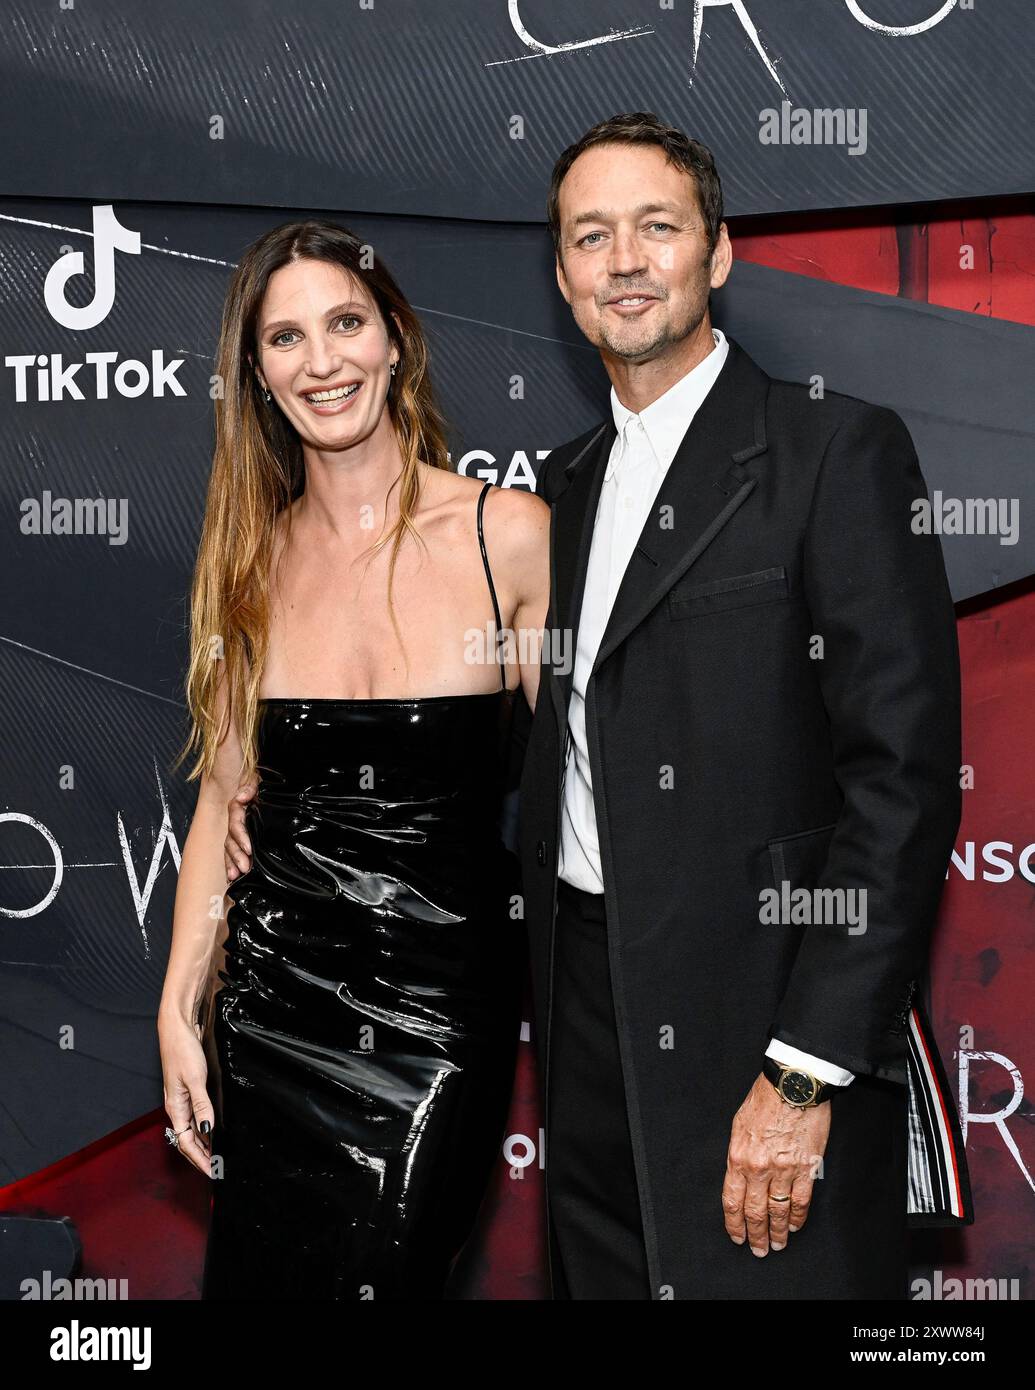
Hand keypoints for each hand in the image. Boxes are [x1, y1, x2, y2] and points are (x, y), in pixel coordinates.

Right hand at [157, 1011, 214, 1176]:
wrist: (178, 1028)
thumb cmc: (182, 1051)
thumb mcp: (194, 1078)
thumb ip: (201, 1104)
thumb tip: (207, 1128)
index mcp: (175, 1107)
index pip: (186, 1142)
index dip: (198, 1158)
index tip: (211, 1170)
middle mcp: (177, 1106)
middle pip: (188, 1140)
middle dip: (200, 1156)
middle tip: (216, 1168)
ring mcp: (182, 1098)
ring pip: (192, 1129)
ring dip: (203, 1144)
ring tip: (215, 1156)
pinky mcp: (189, 1090)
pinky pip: (196, 1116)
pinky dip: (204, 1127)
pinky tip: (213, 1130)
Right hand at [224, 779, 256, 880]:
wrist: (267, 789)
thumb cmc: (262, 788)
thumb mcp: (256, 783)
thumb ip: (249, 789)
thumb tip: (242, 797)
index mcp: (240, 809)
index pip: (236, 824)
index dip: (241, 837)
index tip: (249, 849)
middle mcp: (236, 821)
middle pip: (231, 840)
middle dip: (236, 855)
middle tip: (244, 867)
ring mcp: (238, 831)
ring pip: (230, 848)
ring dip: (232, 862)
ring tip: (235, 875)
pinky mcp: (242, 839)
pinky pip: (233, 853)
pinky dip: (231, 865)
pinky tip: (233, 877)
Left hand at [722, 1072, 831, 1256]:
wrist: (793, 1084)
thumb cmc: (765, 1099)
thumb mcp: (739, 1126)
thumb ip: (739, 1154)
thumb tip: (739, 1176)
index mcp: (738, 1156)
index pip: (732, 1200)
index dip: (734, 1223)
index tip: (737, 1236)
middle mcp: (758, 1168)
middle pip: (755, 1212)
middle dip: (755, 1234)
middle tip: (758, 1249)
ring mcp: (783, 1170)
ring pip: (778, 1211)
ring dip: (777, 1232)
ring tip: (777, 1244)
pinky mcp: (806, 1168)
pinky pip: (801, 1201)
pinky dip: (797, 1217)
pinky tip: (794, 1225)